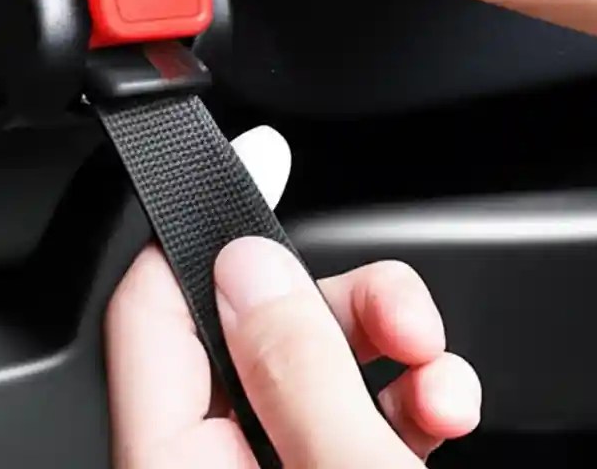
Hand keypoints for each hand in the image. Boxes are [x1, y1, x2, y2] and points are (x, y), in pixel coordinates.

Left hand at [106, 128, 479, 466]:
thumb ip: (297, 370)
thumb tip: (254, 266)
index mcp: (173, 466)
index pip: (151, 309)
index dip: (200, 223)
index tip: (260, 157)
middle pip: (251, 330)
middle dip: (342, 305)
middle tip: (405, 320)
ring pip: (312, 374)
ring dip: (390, 355)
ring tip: (441, 382)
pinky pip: (351, 423)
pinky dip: (404, 405)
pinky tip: (444, 411)